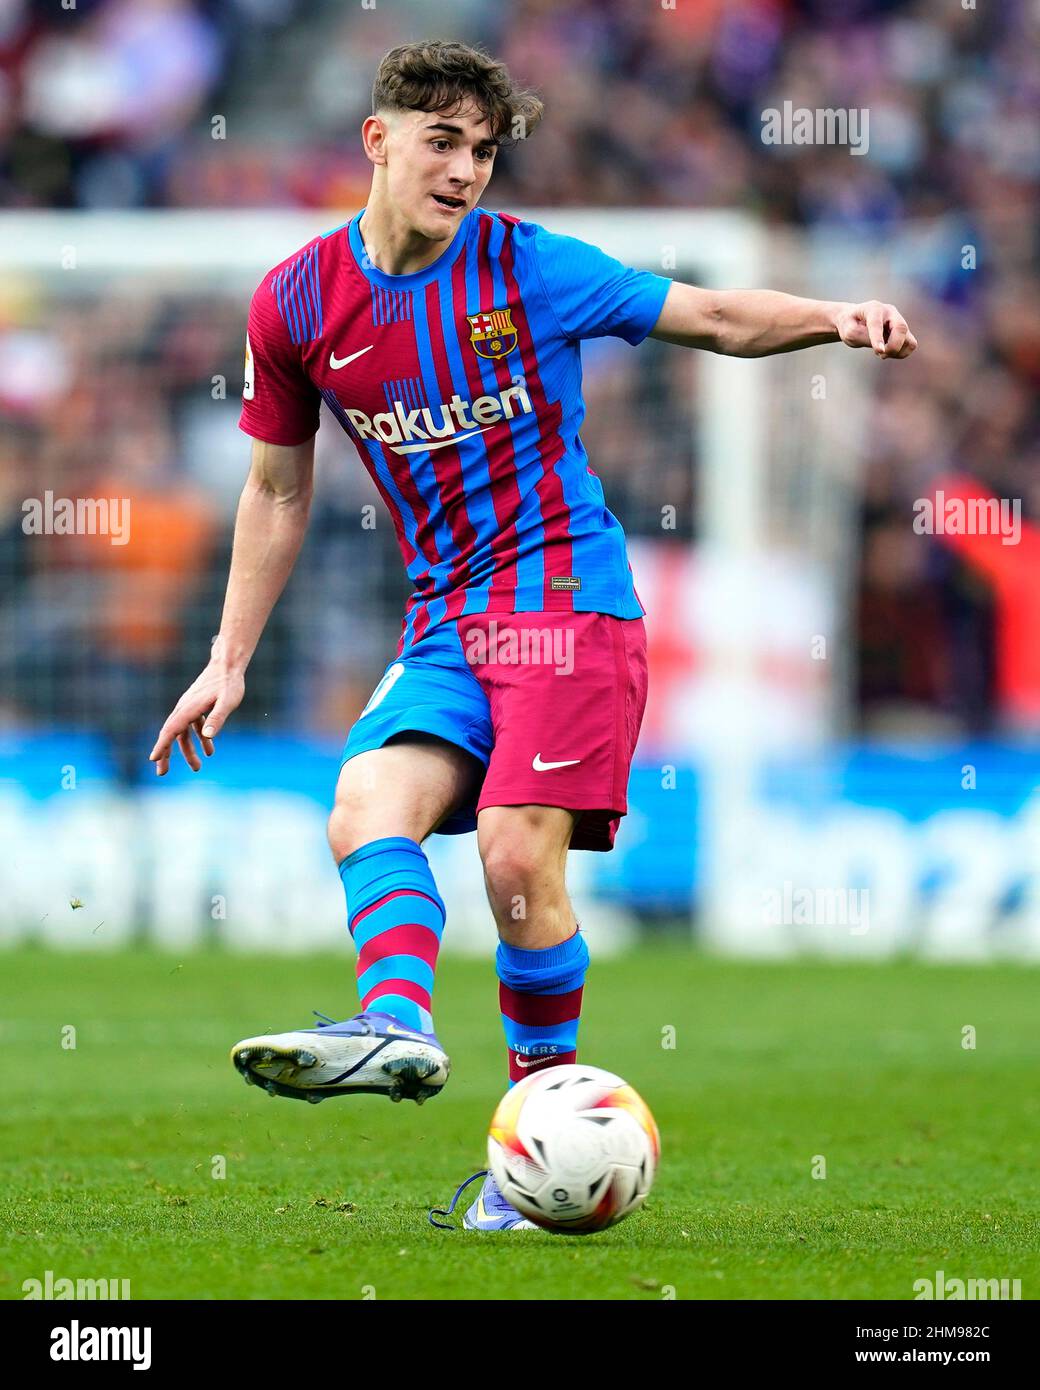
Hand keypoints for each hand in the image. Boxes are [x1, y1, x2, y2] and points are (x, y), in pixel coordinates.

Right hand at [149, 660, 244, 775]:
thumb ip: (217, 718)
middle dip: (165, 753)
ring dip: (187, 750)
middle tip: (162, 773)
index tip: (153, 759)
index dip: (161, 745)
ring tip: (197, 767)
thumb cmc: (229, 683)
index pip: (171, 730)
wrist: (228, 665)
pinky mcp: (197, 706)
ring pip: (182, 732)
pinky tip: (209, 750)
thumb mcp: (227, 701)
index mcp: (188, 708)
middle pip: (170, 733)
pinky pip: (193, 726)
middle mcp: (184, 708)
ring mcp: (189, 707)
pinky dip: (198, 738)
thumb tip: (208, 736)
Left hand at [835, 301, 916, 358]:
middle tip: (880, 354)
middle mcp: (890, 312)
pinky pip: (910, 345)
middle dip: (893, 346)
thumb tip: (883, 347)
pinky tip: (887, 352)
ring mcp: (899, 320)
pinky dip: (900, 353)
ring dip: (897, 351)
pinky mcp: (903, 331)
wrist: (855, 319)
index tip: (879, 351)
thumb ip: (863, 337)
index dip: (878, 338)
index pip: (877, 323)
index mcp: (873, 308)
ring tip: (882, 353)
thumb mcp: (849, 332)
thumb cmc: (850, 325)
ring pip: (909, 339)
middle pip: (901, 328)